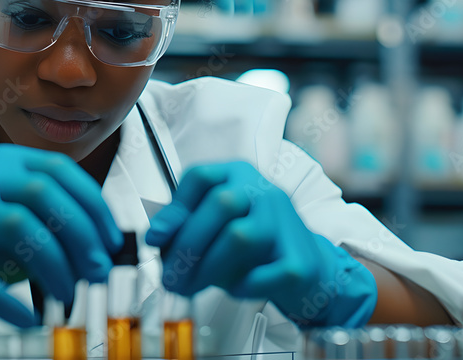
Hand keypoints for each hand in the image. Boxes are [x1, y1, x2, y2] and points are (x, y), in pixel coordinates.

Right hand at [0, 144, 123, 343]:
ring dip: (54, 265)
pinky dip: (12, 303)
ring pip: (20, 227)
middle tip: (98, 270)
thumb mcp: (22, 224)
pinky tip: (31, 320)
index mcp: (5, 163)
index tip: (111, 239)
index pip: (59, 170)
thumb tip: (103, 253)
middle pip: (43, 193)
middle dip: (81, 235)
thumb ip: (57, 227)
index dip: (93, 205)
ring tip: (68, 295)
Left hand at [145, 162, 376, 327]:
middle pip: (220, 204)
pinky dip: (242, 287)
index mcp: (236, 175)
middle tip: (171, 277)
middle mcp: (262, 190)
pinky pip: (263, 273)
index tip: (155, 239)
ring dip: (209, 268)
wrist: (306, 267)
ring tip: (197, 285)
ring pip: (241, 236)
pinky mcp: (300, 259)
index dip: (174, 210)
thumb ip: (183, 227)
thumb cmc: (250, 245)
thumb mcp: (212, 228)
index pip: (200, 176)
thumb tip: (156, 236)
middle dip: (188, 245)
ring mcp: (286, 221)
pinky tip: (237, 288)